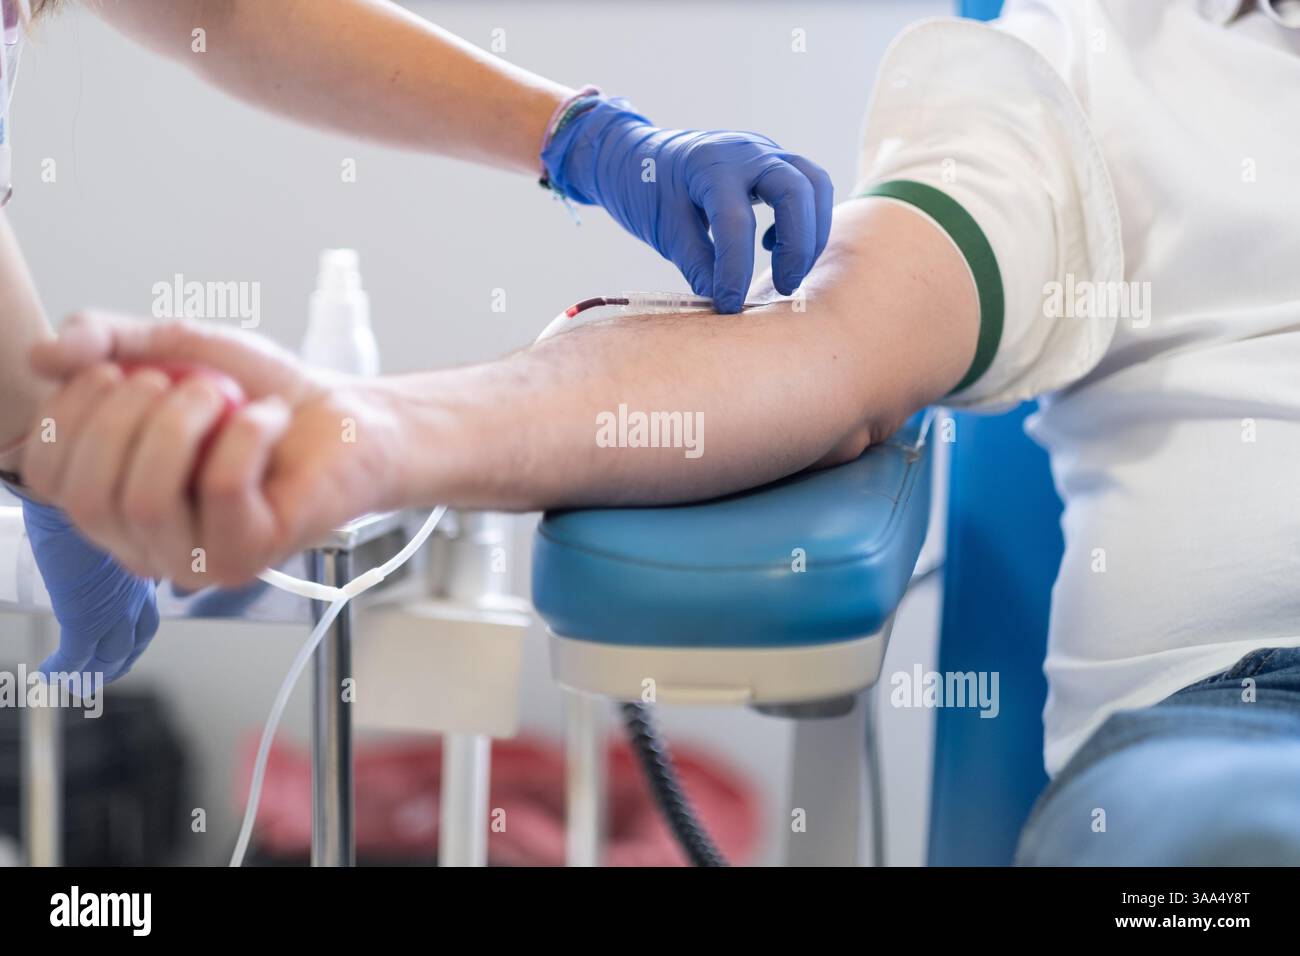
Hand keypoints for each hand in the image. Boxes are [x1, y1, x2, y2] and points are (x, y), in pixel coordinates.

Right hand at [22, 498, 159, 683]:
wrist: (70, 493)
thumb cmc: (84, 495)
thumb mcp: (105, 517)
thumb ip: (113, 529)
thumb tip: (101, 522)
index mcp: (141, 564)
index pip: (148, 602)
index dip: (140, 619)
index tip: (131, 628)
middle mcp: (133, 588)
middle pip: (138, 632)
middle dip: (126, 652)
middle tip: (111, 666)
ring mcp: (111, 607)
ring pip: (112, 651)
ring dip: (98, 670)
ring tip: (82, 682)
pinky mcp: (84, 618)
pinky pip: (77, 656)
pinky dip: (66, 670)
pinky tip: (52, 675)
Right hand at [24, 313, 408, 586]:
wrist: (344, 414)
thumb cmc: (260, 393)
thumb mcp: (173, 347)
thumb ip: (104, 342)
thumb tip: (46, 355)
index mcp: (109, 502)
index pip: (46, 477)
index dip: (66, 415)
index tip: (113, 371)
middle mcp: (143, 542)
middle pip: (90, 494)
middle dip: (126, 417)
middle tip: (180, 382)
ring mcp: (196, 558)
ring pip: (148, 499)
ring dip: (182, 424)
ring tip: (220, 397)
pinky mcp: (251, 553)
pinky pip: (222, 489)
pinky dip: (245, 434)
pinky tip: (267, 419)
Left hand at [541, 98, 833, 312]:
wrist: (638, 154)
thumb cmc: (647, 189)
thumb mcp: (663, 228)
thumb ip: (695, 262)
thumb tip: (722, 298)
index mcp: (708, 165)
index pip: (735, 219)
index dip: (736, 268)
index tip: (730, 305)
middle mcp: (745, 152)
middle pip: (795, 191)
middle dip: (797, 246)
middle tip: (784, 287)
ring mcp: (765, 153)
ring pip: (814, 184)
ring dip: (812, 232)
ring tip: (789, 272)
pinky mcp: (775, 163)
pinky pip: (809, 187)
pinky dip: (804, 220)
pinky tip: (768, 245)